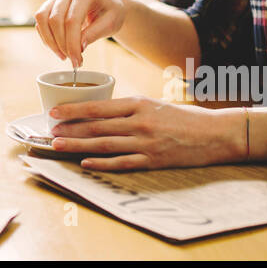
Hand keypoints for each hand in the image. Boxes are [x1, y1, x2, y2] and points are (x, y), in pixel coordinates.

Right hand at [34, 0, 127, 66]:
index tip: (77, 62)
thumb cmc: (111, 13)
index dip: (72, 44)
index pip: (72, 20)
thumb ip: (94, 33)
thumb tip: (78, 47)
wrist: (108, 5)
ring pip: (42, 19)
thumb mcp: (110, 24)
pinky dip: (47, 38)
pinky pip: (41, 22)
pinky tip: (59, 47)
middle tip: (73, 61)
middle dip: (61, 45)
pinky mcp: (50, 3)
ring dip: (50, 42)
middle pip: (55, 20)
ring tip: (64, 55)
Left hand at [47, 97, 243, 169]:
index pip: (99, 107)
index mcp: (139, 104)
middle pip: (97, 126)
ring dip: (78, 145)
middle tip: (50, 131)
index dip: (74, 110)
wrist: (216, 133)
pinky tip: (86, 163)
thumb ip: (131, 109)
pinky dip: (102, 163)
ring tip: (59, 146)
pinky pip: (123, 163)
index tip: (54, 111)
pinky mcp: (154, 161)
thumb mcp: (155, 104)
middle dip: (70, 128)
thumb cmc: (185, 118)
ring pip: (105, 144)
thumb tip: (102, 114)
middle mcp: (140, 122)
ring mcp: (146, 143)